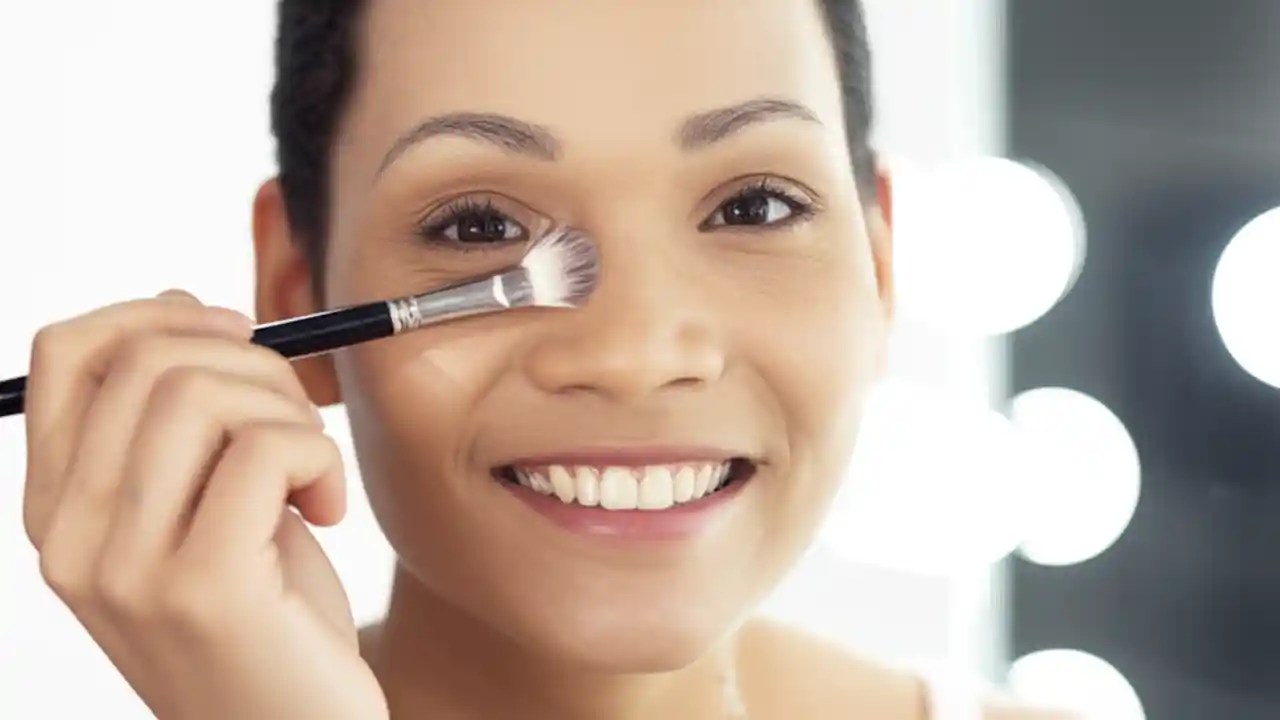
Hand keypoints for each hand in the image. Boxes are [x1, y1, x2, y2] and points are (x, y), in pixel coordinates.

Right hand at [21, 291, 387, 719]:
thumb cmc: (266, 616)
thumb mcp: (204, 506)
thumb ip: (177, 422)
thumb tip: (180, 303)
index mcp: (60, 509)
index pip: (64, 353)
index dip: (156, 314)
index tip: (233, 333)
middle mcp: (72, 539)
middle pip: (147, 360)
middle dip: (251, 361)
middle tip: (296, 418)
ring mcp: (127, 569)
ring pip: (204, 393)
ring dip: (290, 412)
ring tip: (312, 472)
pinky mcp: (202, 589)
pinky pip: (268, 449)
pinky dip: (321, 458)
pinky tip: (328, 510)